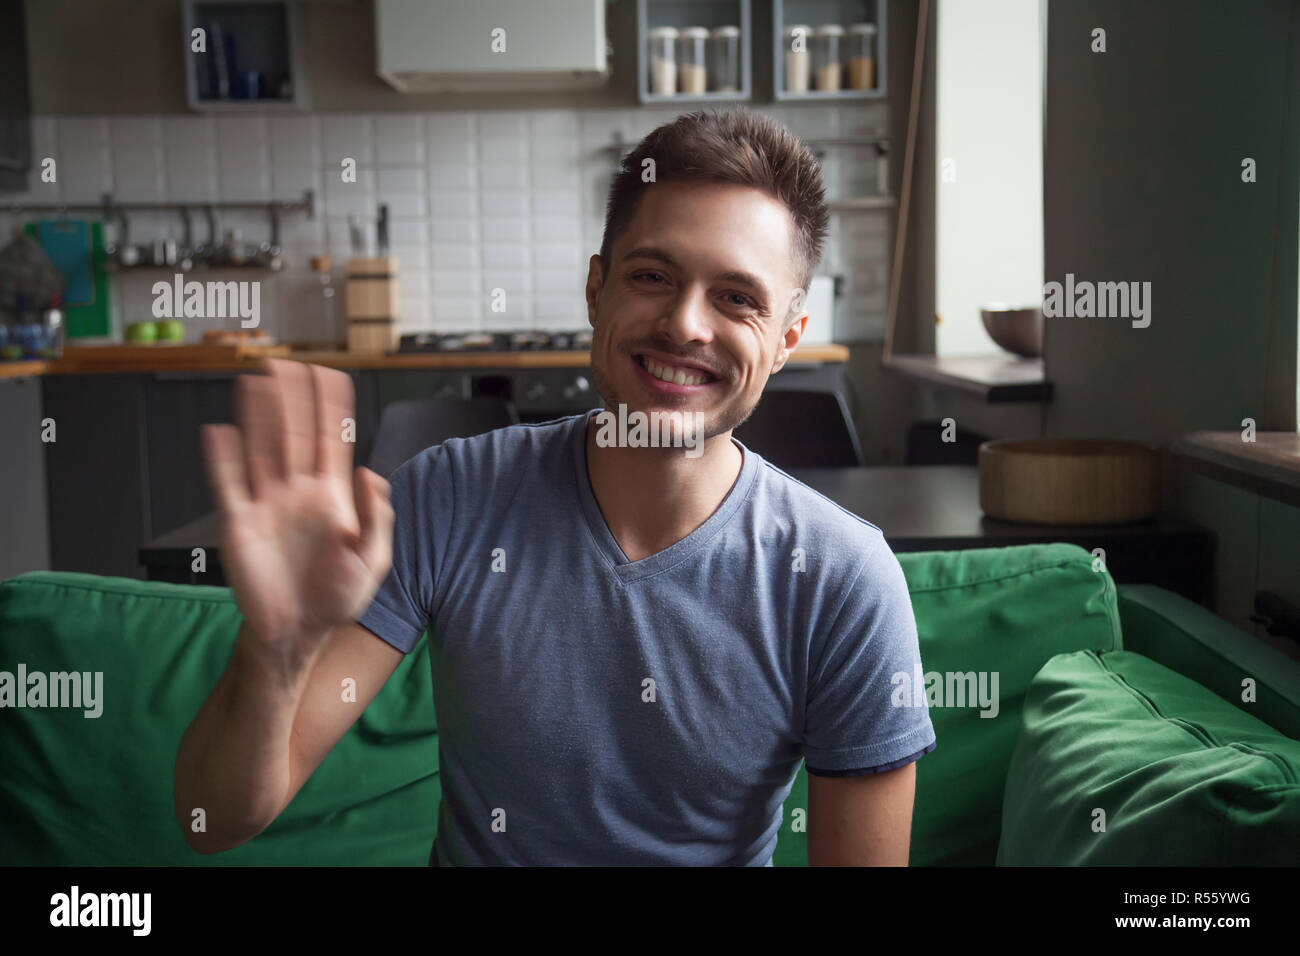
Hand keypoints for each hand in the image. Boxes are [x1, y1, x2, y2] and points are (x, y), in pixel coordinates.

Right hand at [201, 359, 394, 658]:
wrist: (297, 634)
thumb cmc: (335, 599)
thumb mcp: (374, 561)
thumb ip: (377, 517)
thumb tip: (371, 473)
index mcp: (332, 497)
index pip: (331, 439)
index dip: (331, 407)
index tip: (331, 373)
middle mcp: (298, 493)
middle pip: (293, 433)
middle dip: (291, 397)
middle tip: (285, 362)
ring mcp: (267, 505)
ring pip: (261, 448)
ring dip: (257, 415)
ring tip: (255, 380)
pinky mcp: (239, 524)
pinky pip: (228, 484)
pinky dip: (223, 458)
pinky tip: (220, 431)